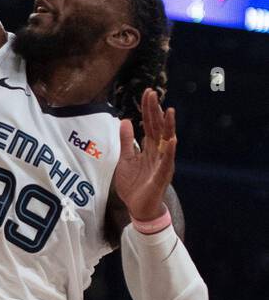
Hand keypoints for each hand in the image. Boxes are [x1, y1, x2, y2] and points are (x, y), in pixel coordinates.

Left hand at [114, 88, 176, 222]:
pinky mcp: (162, 177)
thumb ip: (127, 141)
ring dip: (168, 126)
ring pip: (167, 142)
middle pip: (157, 128)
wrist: (137, 207)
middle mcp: (158, 153)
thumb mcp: (126, 159)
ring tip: (169, 111)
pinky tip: (172, 141)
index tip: (148, 92)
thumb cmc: (134, 184)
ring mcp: (162, 164)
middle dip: (155, 111)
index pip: (149, 124)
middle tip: (153, 93)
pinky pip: (167, 163)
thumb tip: (126, 121)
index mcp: (149, 148)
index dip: (148, 109)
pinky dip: (170, 152)